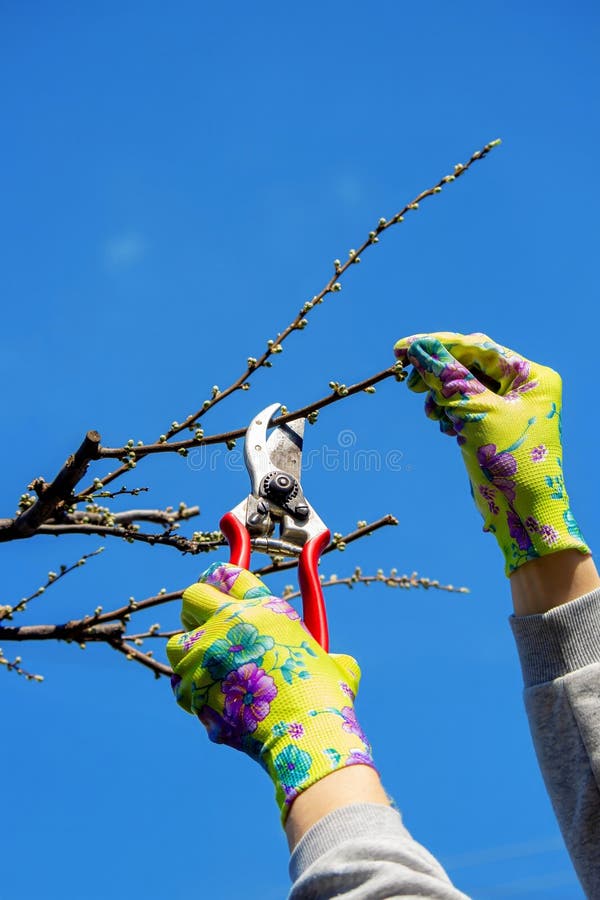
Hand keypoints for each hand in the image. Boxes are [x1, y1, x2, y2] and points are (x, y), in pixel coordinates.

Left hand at [167, 562, 374, 821]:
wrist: (305, 735)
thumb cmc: (326, 699)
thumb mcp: (336, 663)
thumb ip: (325, 652)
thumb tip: (338, 662)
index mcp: (266, 608)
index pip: (230, 574)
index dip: (222, 579)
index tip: (218, 586)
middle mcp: (231, 623)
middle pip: (195, 595)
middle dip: (198, 608)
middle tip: (207, 625)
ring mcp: (207, 653)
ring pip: (177, 641)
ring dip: (190, 652)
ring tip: (208, 667)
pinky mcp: (192, 686)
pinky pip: (179, 681)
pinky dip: (191, 689)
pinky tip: (210, 698)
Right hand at [393, 332, 588, 574]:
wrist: (524, 515)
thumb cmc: (511, 463)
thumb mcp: (475, 414)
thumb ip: (447, 378)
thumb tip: (418, 348)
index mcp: (531, 377)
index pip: (478, 348)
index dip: (438, 345)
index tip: (402, 350)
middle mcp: (523, 387)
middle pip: (469, 365)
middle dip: (437, 372)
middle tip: (406, 379)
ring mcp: (508, 407)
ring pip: (463, 386)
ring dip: (440, 394)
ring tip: (429, 411)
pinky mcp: (493, 426)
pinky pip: (464, 407)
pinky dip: (447, 412)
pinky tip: (441, 424)